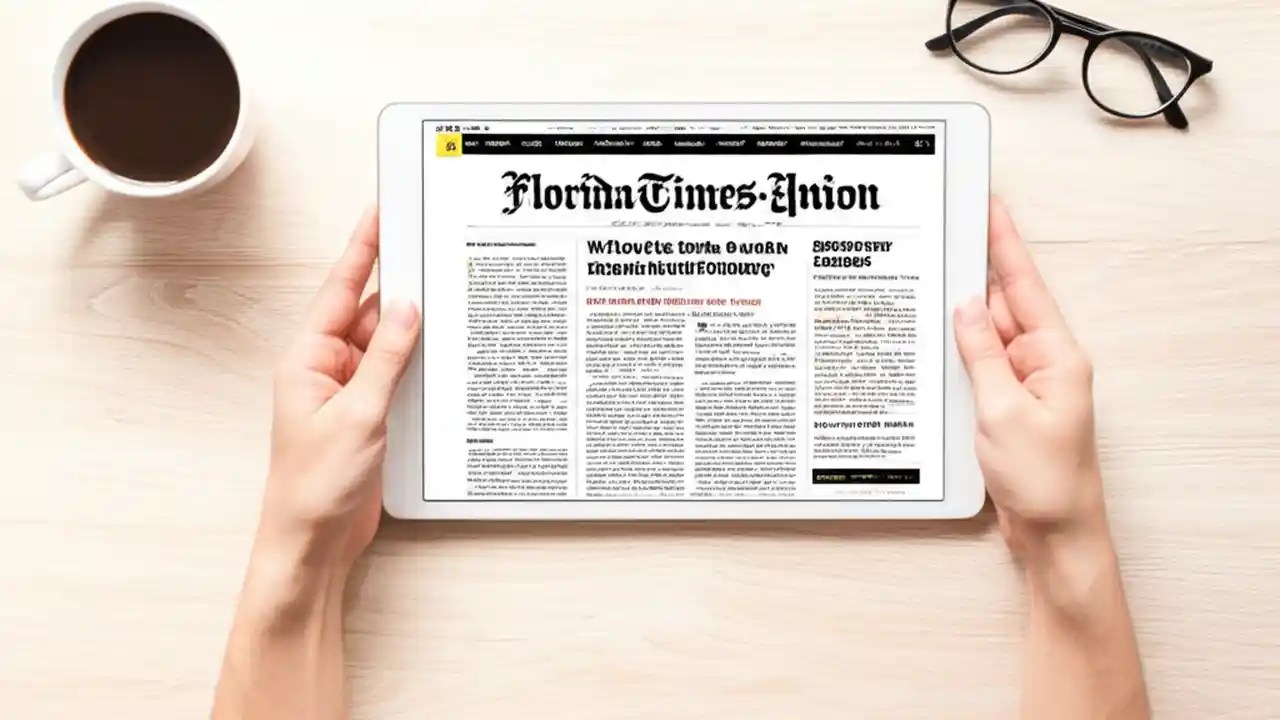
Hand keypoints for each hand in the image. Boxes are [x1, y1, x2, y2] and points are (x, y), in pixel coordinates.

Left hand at [259, 207, 419, 571]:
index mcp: (307, 358)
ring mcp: (349, 392)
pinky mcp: (369, 416)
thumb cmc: (315, 485)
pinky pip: (396, 376)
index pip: (340, 290)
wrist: (314, 544)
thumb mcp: (358, 414)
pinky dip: (417, 365)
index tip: (380, 213)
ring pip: (388, 345)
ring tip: (448, 299)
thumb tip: (408, 307)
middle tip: (432, 250)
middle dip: (401, 286)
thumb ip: (386, 357)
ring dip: (413, 331)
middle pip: (369, 313)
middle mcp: (326, 369)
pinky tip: (442, 354)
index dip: (362, 249)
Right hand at [954, 199, 1107, 562]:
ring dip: (959, 317)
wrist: (1055, 534)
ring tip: (927, 284)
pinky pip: (979, 366)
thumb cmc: (1045, 481)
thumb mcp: (1003, 411)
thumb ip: (982, 355)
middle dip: (971, 271)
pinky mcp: (1007, 405)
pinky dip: (958, 354)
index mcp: (1056, 355)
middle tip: (942, 235)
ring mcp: (1024, 384)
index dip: (1004, 244)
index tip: (989, 207)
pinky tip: (935, 341)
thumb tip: (965, 307)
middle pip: (1000, 305)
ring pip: (984, 336)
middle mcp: (1043, 363)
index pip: (1023, 286)